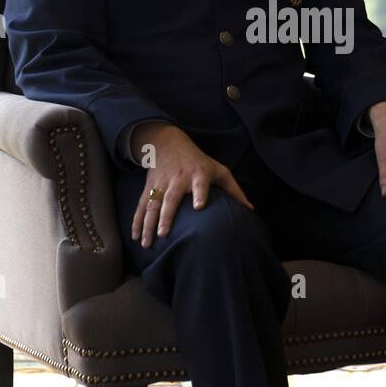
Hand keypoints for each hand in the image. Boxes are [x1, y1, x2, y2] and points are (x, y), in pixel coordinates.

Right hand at [128, 122, 252, 248]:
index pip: (200, 185)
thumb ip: (234, 190)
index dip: (200, 194)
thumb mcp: (219, 170)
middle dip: (166, 216)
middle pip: (171, 199)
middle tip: (163, 234)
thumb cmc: (199, 162)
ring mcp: (161, 183)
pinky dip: (137, 221)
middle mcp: (178, 179)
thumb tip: (250, 210)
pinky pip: (142, 206)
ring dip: (148, 224)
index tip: (199, 207)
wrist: (168, 143)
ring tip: (146, 243)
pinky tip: (135, 236)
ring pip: (152, 205)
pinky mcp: (149, 187)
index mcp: (198, 175)